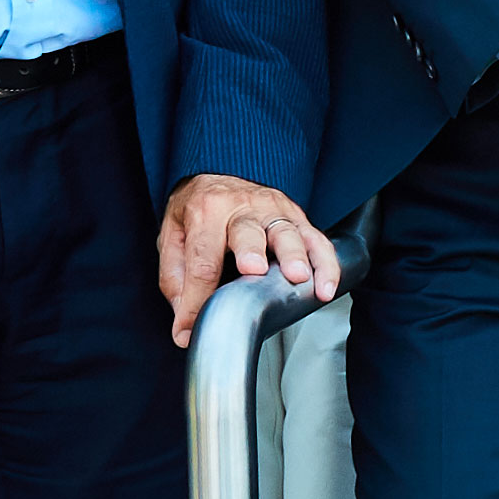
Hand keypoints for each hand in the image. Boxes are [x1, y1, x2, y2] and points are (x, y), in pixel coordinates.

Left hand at [158, 174, 340, 346]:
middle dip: (251, 252)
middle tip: (254, 272)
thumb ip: (176, 279)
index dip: (196, 299)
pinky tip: (325, 287)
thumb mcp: (173, 236)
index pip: (201, 260)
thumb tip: (184, 326)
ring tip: (300, 279)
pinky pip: (316, 240)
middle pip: (247, 233)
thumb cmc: (199, 208)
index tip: (190, 328)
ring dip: (295, 256)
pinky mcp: (297, 217)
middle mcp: (241, 206)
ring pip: (287, 233)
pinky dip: (325, 263)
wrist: (220, 170)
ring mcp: (273, 210)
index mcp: (205, 211)